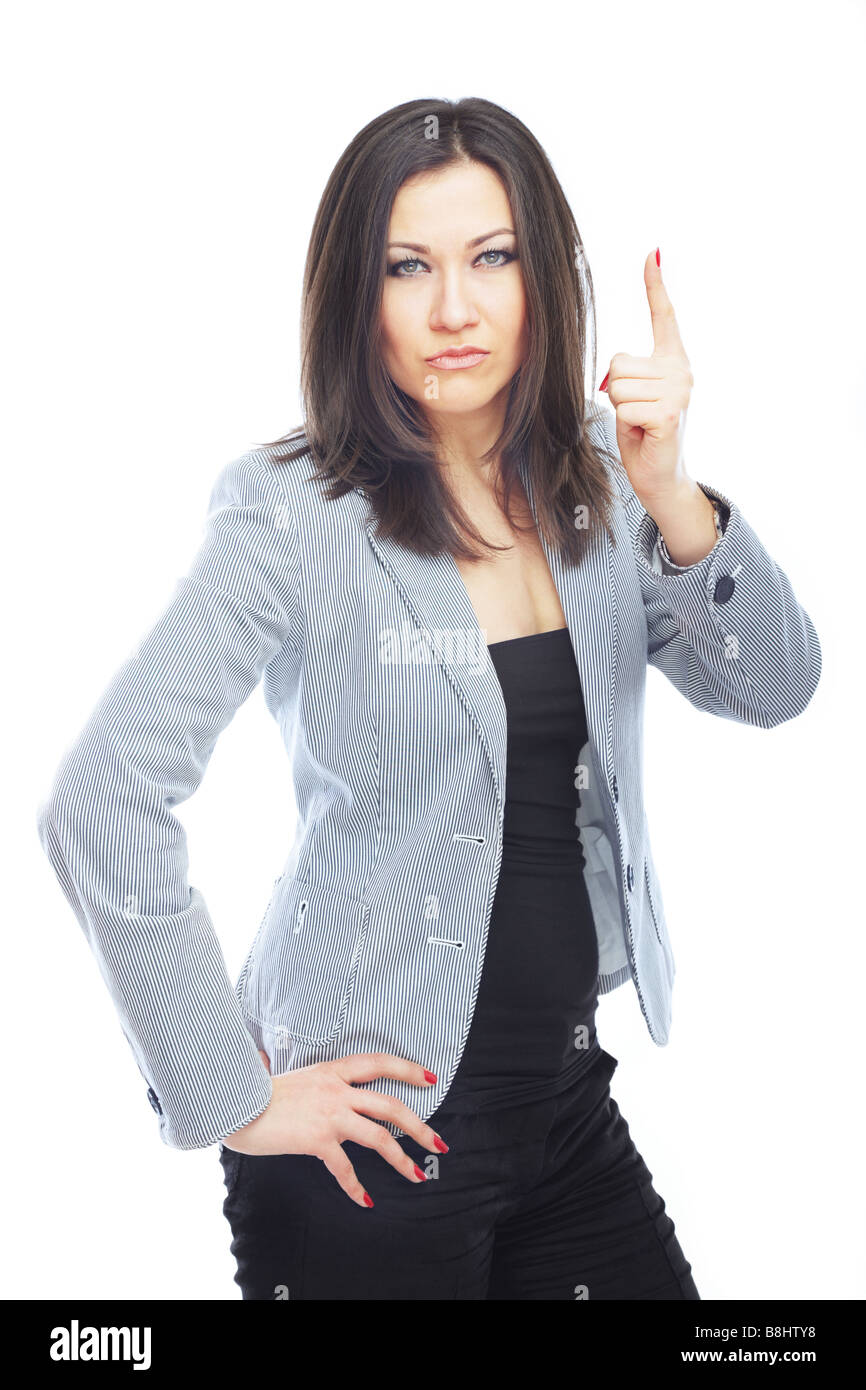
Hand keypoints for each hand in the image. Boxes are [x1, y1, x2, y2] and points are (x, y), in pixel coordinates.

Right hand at [220, 1047, 445, 1208]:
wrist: (234, 1103)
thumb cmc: (252, 1092)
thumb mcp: (279, 1073)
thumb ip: (283, 1068)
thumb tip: (263, 1058)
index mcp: (332, 1070)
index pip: (379, 1063)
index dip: (408, 1069)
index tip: (431, 1078)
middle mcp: (336, 1090)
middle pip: (390, 1104)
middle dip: (419, 1126)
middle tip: (439, 1143)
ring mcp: (329, 1114)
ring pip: (378, 1136)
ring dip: (402, 1159)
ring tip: (418, 1175)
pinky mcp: (317, 1139)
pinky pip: (344, 1167)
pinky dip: (356, 1186)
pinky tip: (366, 1200)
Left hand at [599, 248, 693, 508]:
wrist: (660, 474)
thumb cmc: (642, 432)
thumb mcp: (633, 394)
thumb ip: (626, 373)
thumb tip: (611, 372)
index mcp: (673, 360)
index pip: (664, 315)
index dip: (655, 284)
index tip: (651, 253)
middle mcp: (682, 370)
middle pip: (618, 362)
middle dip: (615, 391)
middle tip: (635, 411)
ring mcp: (679, 391)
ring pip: (617, 385)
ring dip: (620, 408)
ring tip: (639, 422)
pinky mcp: (669, 413)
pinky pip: (624, 407)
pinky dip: (626, 424)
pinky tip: (643, 433)